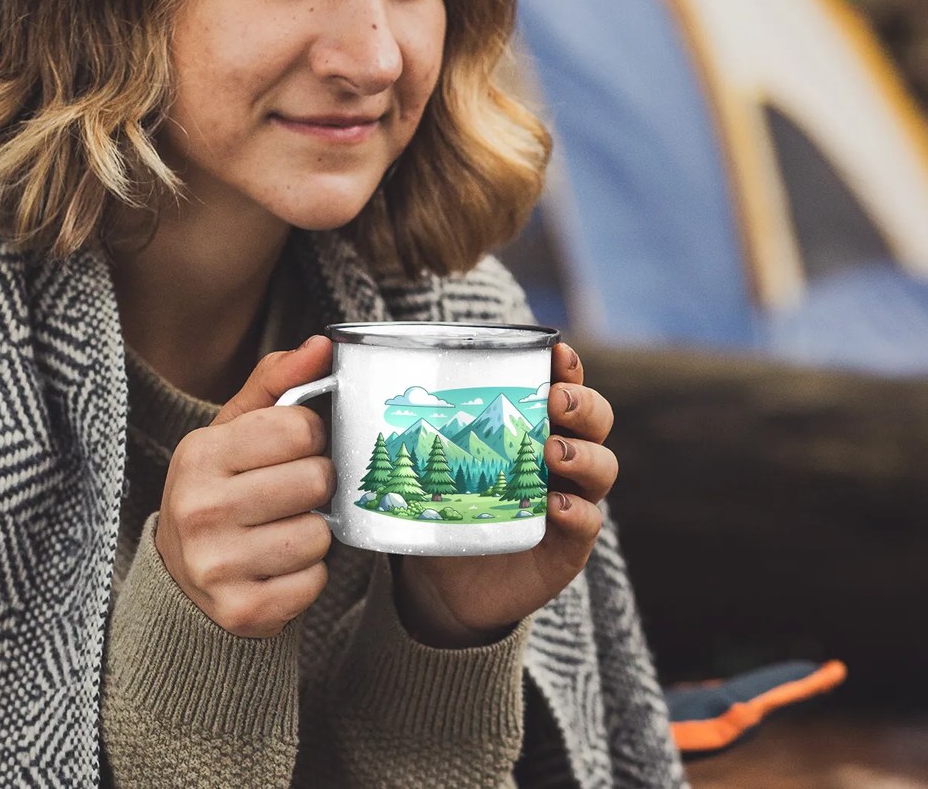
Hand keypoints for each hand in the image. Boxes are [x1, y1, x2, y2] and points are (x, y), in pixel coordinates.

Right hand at [155, 336, 335, 637]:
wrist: (183, 577)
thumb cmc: (222, 487)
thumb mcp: (235, 428)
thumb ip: (278, 382)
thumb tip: (323, 344)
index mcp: (201, 454)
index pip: (301, 427)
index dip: (313, 435)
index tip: (298, 448)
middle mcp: (200, 508)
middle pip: (317, 479)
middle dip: (317, 483)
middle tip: (294, 492)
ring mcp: (216, 565)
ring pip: (319, 534)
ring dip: (313, 531)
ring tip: (283, 528)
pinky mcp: (241, 611)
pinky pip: (314, 582)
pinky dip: (308, 575)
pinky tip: (278, 566)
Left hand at [393, 342, 616, 646]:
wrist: (441, 583)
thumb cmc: (436, 506)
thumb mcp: (421, 462)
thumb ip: (394, 420)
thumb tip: (333, 363)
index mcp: (529, 426)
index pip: (562, 386)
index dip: (567, 367)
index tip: (555, 353)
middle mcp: (558, 458)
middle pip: (595, 420)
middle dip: (583, 404)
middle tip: (555, 401)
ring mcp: (568, 500)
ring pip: (602, 467)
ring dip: (583, 454)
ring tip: (552, 452)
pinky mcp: (567, 547)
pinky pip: (589, 524)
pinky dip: (578, 512)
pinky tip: (554, 506)